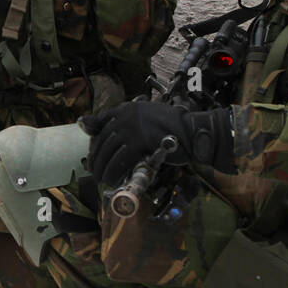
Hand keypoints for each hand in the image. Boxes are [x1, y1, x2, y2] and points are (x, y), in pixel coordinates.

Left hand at [81, 101, 235, 186]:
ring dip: (103, 167)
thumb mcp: (148, 121)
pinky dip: (114, 172)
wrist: (194, 132)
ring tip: (102, 178)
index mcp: (128, 108)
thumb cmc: (174, 129)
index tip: (93, 153)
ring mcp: (132, 127)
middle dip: (96, 158)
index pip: (101, 122)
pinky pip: (120, 160)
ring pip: (109, 151)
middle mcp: (127, 115)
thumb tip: (113, 142)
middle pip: (103, 139)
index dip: (95, 141)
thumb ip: (130, 126)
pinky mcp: (139, 141)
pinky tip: (113, 179)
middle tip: (94, 171)